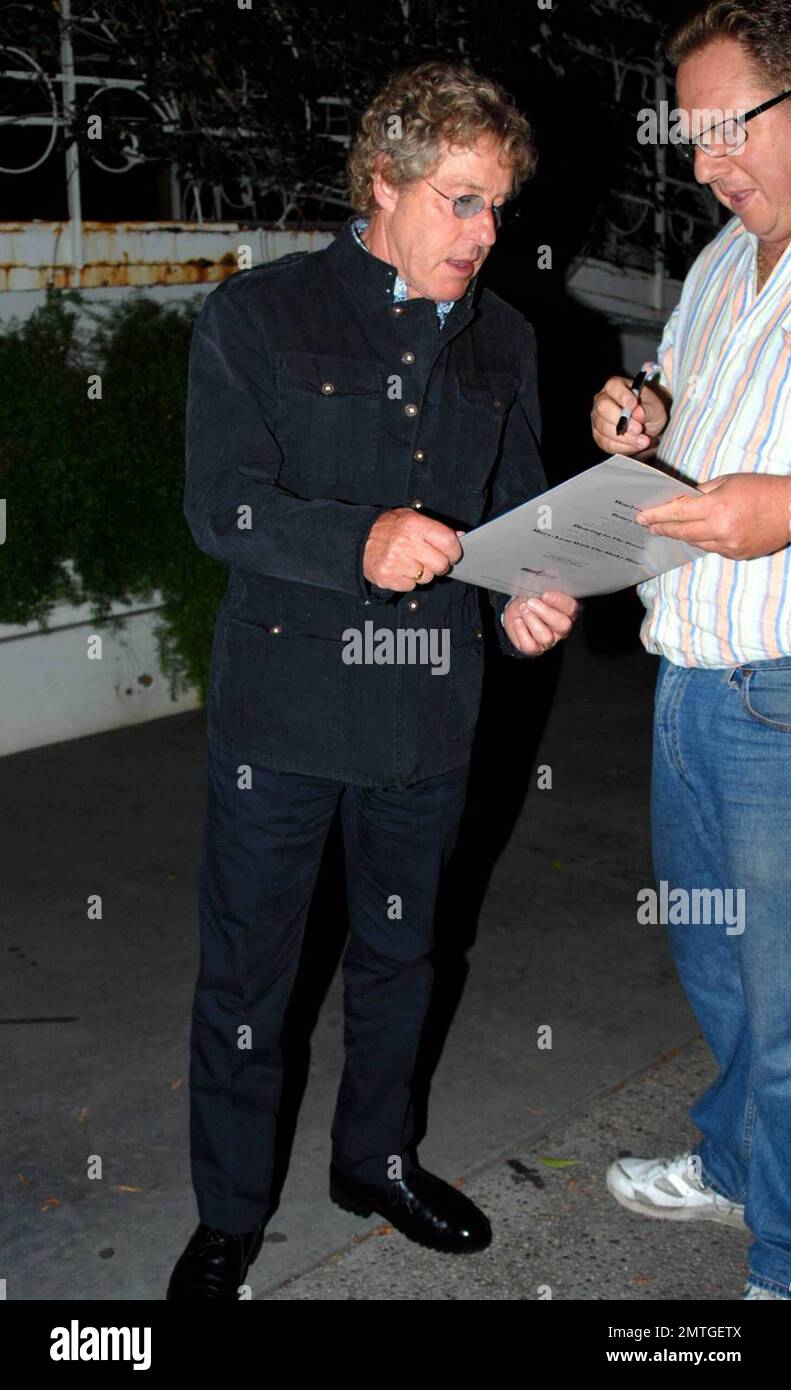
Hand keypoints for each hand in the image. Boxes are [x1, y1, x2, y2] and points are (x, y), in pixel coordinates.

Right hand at [363, 508, 462, 590]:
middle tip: (431, 560)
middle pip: (441, 564)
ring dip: (423, 573)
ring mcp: (396, 562)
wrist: (359, 540)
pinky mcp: (388, 577)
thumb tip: (460, 537)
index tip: (453, 554)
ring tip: (410, 562)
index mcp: (414, 524)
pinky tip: (400, 569)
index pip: (448, 541)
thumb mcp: (412, 518)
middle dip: (440, 565)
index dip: (455, 551)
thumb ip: (436, 528)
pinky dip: (408, 581)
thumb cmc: (389, 528)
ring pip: (427, 578)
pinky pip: (411, 586)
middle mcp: (405, 543)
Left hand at [503, 590, 578, 655]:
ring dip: (531, 620)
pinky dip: (522, 632)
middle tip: (531, 602)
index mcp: (566, 611)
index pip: (571, 608)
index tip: (545, 594)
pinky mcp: (535, 649)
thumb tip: (541, 584)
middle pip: (563, 625)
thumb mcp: (538, 590)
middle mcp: (561, 628)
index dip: (559, 601)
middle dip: (545, 612)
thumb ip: (543, 587)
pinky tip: (518, 621)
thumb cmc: (530, 600)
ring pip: (545, 636)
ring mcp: (549, 640)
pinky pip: (530, 645)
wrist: (516, 611)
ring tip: (523, 609)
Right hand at [591, 375, 669, 455]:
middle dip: (621, 420)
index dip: (622, 396)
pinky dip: (623, 447)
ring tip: (643, 440)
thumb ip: (648, 409)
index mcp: (616, 386)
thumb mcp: (655, 408)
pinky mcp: (599, 436)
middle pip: (603, 408)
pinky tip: (635, 444)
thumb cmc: (649, 412)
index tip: (634, 405)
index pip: (613, 387)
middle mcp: (602, 400)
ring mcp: (598, 419)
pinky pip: (606, 443)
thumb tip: (637, 412)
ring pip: (604, 428)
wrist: (647, 429)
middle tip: (638, 428)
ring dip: (625, 437)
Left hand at [635, 473, 790, 560]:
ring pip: (695, 542)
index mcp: (717, 507)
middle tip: (648, 525)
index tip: (641, 516)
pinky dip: (702, 540)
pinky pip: (711, 549)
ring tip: (666, 530)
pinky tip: (696, 534)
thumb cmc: (762, 489)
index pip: (677, 513)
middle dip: (662, 528)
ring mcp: (729, 545)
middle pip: (681, 532)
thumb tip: (680, 500)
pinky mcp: (736, 554)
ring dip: (680, 535)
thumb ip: (702, 492)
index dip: (656, 515)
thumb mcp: (729, 481)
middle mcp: (720, 529)